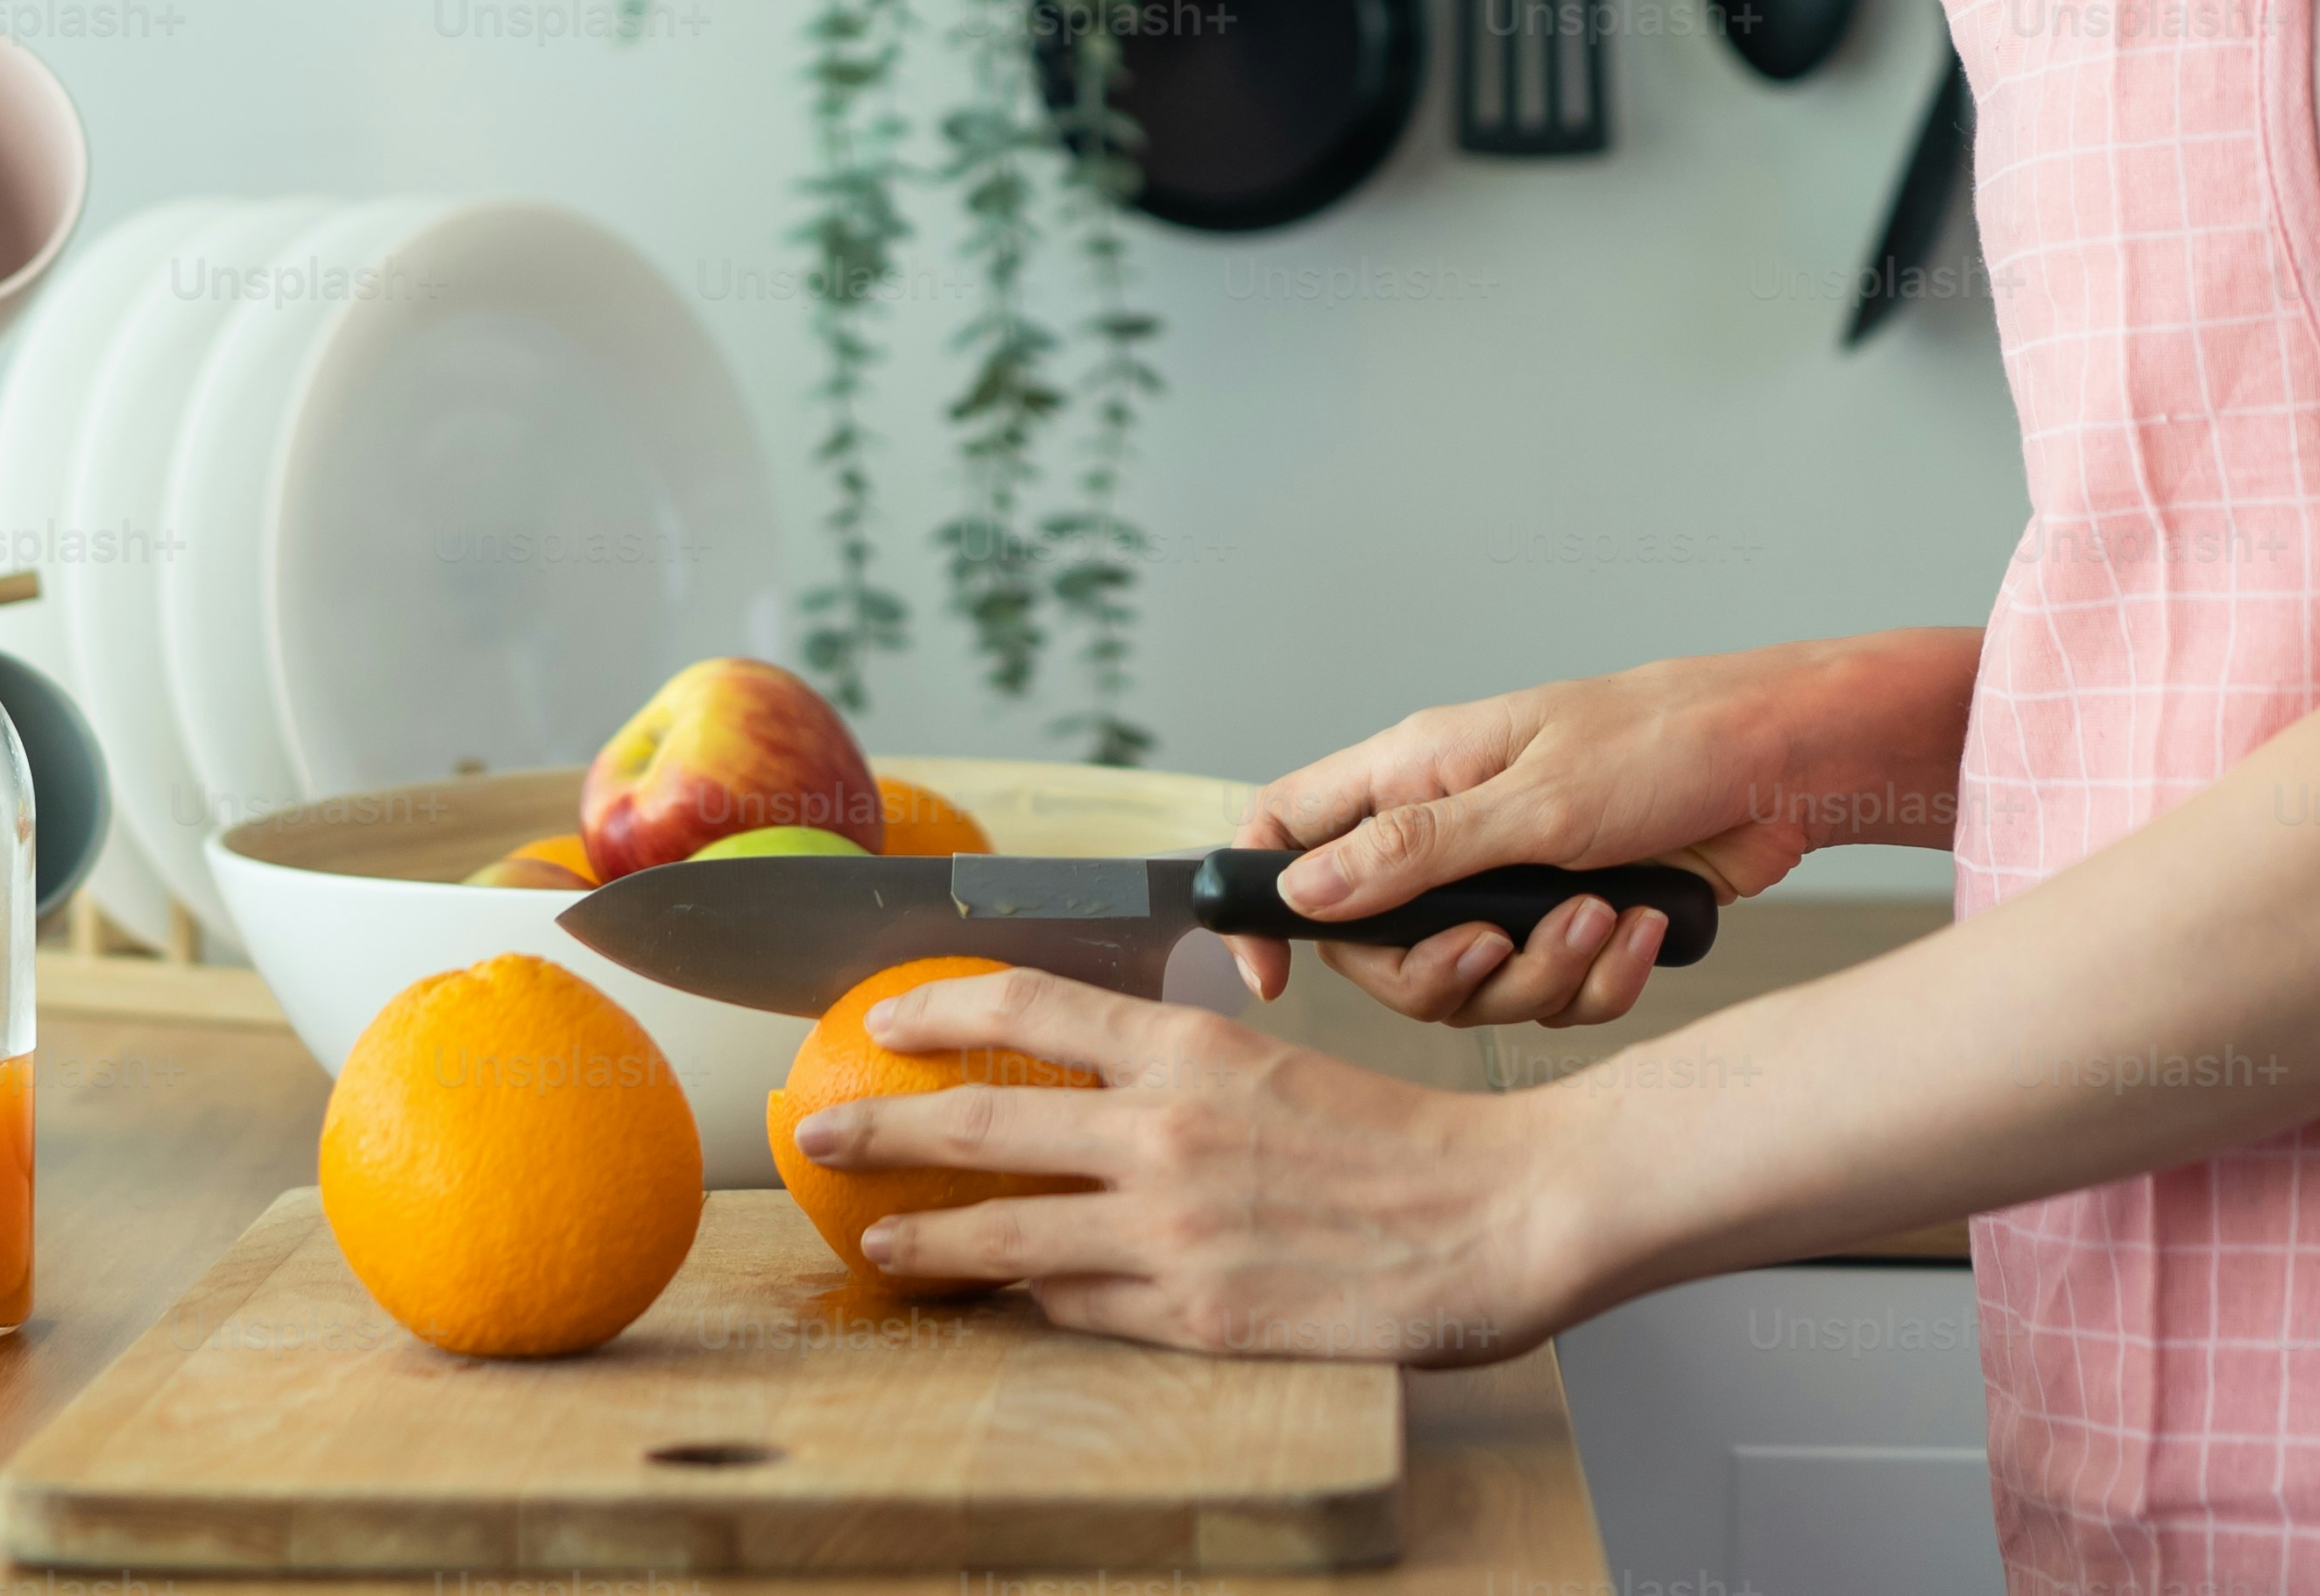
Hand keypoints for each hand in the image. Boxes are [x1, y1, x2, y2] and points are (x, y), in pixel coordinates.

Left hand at [788, 968, 1566, 1363]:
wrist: (1504, 1212)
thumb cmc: (1407, 1143)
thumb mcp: (1280, 1069)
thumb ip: (1185, 1076)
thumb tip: (1101, 1086)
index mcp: (1193, 1048)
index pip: (1031, 1002)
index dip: (940, 1007)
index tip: (881, 1015)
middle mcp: (1166, 1131)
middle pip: (982, 1121)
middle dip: (881, 1125)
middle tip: (815, 1128)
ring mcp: (1174, 1231)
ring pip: (1005, 1232)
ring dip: (923, 1239)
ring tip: (871, 1243)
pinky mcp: (1196, 1317)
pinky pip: (1080, 1309)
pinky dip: (1033, 1303)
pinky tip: (1004, 1305)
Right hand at [1238, 638, 1963, 1028]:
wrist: (1786, 767)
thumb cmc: (1663, 744)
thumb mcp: (1534, 800)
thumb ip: (1416, 851)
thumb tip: (1305, 889)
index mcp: (1416, 772)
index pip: (1288, 827)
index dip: (1262, 904)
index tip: (1274, 982)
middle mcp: (1451, 831)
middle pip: (1379, 946)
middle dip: (1444, 971)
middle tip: (1499, 949)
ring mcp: (1513, 882)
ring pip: (1471, 984)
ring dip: (1542, 974)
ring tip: (1605, 920)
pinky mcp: (1574, 922)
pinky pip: (1551, 996)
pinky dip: (1600, 980)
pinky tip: (1645, 929)